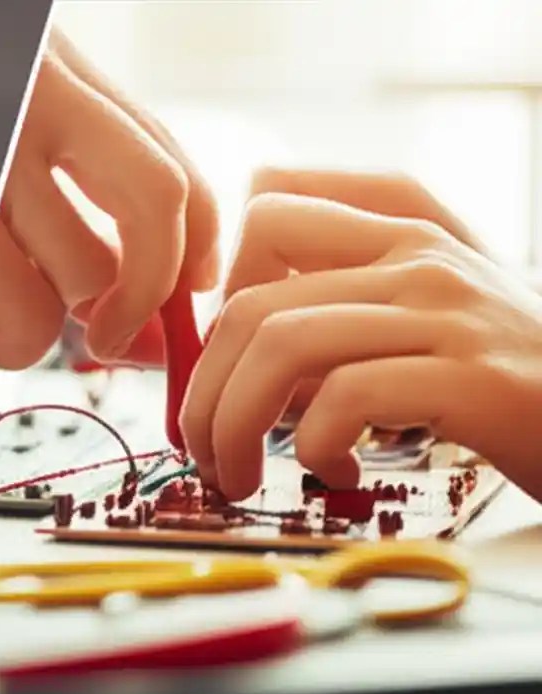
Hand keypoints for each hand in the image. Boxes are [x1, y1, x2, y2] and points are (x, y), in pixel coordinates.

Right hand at [0, 26, 217, 369]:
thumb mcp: (26, 93)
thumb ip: (93, 170)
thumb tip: (147, 299)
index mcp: (68, 79)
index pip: (174, 177)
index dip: (196, 257)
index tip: (184, 301)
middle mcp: (36, 113)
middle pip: (141, 232)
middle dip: (134, 307)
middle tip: (105, 332)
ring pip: (71, 287)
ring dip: (50, 334)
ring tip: (12, 325)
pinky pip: (2, 314)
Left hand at [182, 169, 541, 501]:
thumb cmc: (509, 377)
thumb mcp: (428, 312)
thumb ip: (345, 300)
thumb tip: (231, 346)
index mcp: (405, 227)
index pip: (271, 203)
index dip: (221, 278)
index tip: (222, 350)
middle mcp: (422, 257)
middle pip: (248, 298)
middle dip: (203, 386)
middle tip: (202, 447)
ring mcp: (451, 312)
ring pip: (281, 344)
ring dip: (233, 425)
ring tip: (239, 473)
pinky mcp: (475, 378)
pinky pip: (345, 396)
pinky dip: (312, 447)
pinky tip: (336, 473)